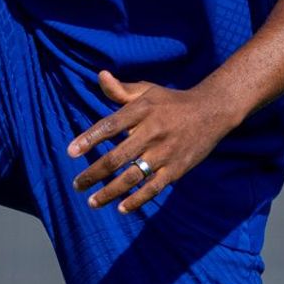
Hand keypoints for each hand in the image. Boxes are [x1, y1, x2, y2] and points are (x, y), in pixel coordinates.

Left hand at [66, 71, 241, 213]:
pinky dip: (137, 200)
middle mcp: (152, 132)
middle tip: (77, 185)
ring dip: (110, 192)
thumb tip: (100, 76)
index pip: (110, 126)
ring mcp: (165, 152)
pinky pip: (154, 188)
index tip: (70, 152)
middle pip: (117, 157)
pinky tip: (122, 208)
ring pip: (132, 177)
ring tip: (92, 202)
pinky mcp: (177, 168)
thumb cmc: (172, 102)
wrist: (213, 111)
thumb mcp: (148, 91)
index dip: (89, 139)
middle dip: (93, 173)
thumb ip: (121, 90)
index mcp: (142, 111)